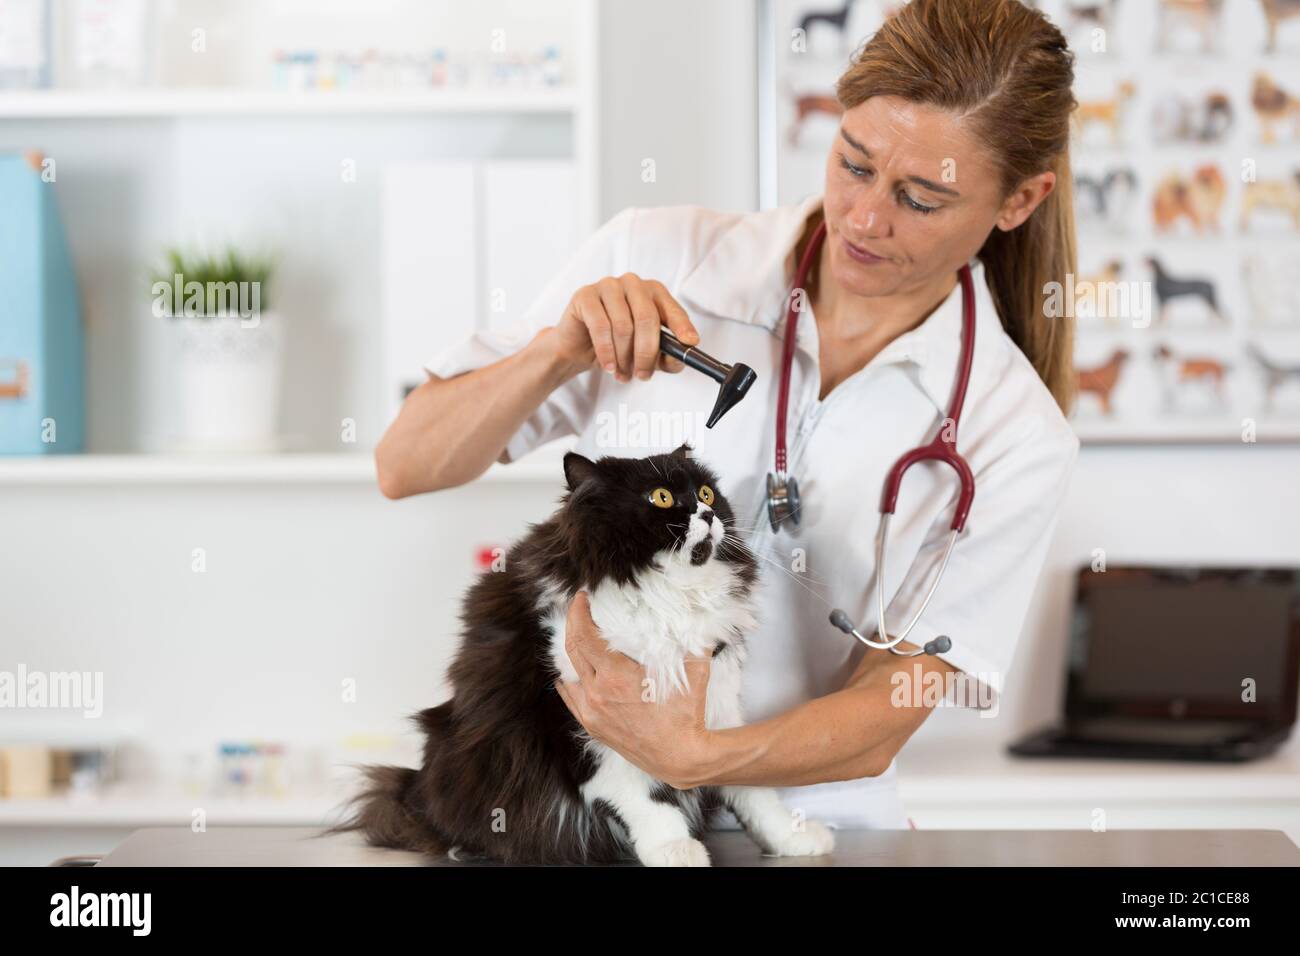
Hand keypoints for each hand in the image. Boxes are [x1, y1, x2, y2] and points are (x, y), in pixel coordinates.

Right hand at [551, 274, 699, 383]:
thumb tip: (680, 358)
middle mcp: (633, 284)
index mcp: (653, 293)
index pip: (673, 309)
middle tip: (643, 375)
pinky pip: (600, 326)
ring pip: (623, 325)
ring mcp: (608, 286)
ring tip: (622, 373)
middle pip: (647, 318)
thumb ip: (667, 357)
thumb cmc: (617, 345)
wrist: (580, 346)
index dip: (682, 326)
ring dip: (623, 357)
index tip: (690, 343)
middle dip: (646, 352)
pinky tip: (608, 366)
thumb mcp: (646, 354)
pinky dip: (606, 351)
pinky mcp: (586, 295)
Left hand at [553, 591, 713, 788]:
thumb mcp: (694, 670)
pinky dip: (570, 682)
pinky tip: (572, 675)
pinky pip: (572, 699)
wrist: (681, 757)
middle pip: (572, 650)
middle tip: (578, 609)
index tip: (581, 597)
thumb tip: (698, 613)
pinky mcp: (594, 727)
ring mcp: (592, 712)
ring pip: (569, 674)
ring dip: (571, 652)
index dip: (579, 612)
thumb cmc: (687, 714)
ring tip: (579, 637)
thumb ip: (694, 638)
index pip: (584, 635)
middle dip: (572, 624)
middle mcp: (597, 693)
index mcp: (615, 675)